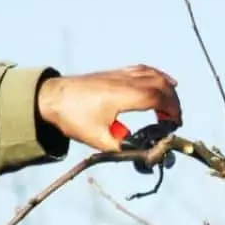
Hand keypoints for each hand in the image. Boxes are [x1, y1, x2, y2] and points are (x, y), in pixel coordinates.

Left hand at [37, 64, 182, 151]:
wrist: (51, 97)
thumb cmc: (72, 117)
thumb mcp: (99, 139)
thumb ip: (124, 147)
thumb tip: (144, 155)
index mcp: (122, 95)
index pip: (158, 97)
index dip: (172, 110)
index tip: (174, 124)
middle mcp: (124, 80)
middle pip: (161, 84)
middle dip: (173, 102)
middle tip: (173, 120)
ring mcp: (120, 74)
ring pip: (154, 75)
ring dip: (167, 90)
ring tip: (169, 108)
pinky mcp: (115, 73)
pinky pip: (144, 70)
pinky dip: (157, 77)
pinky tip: (162, 83)